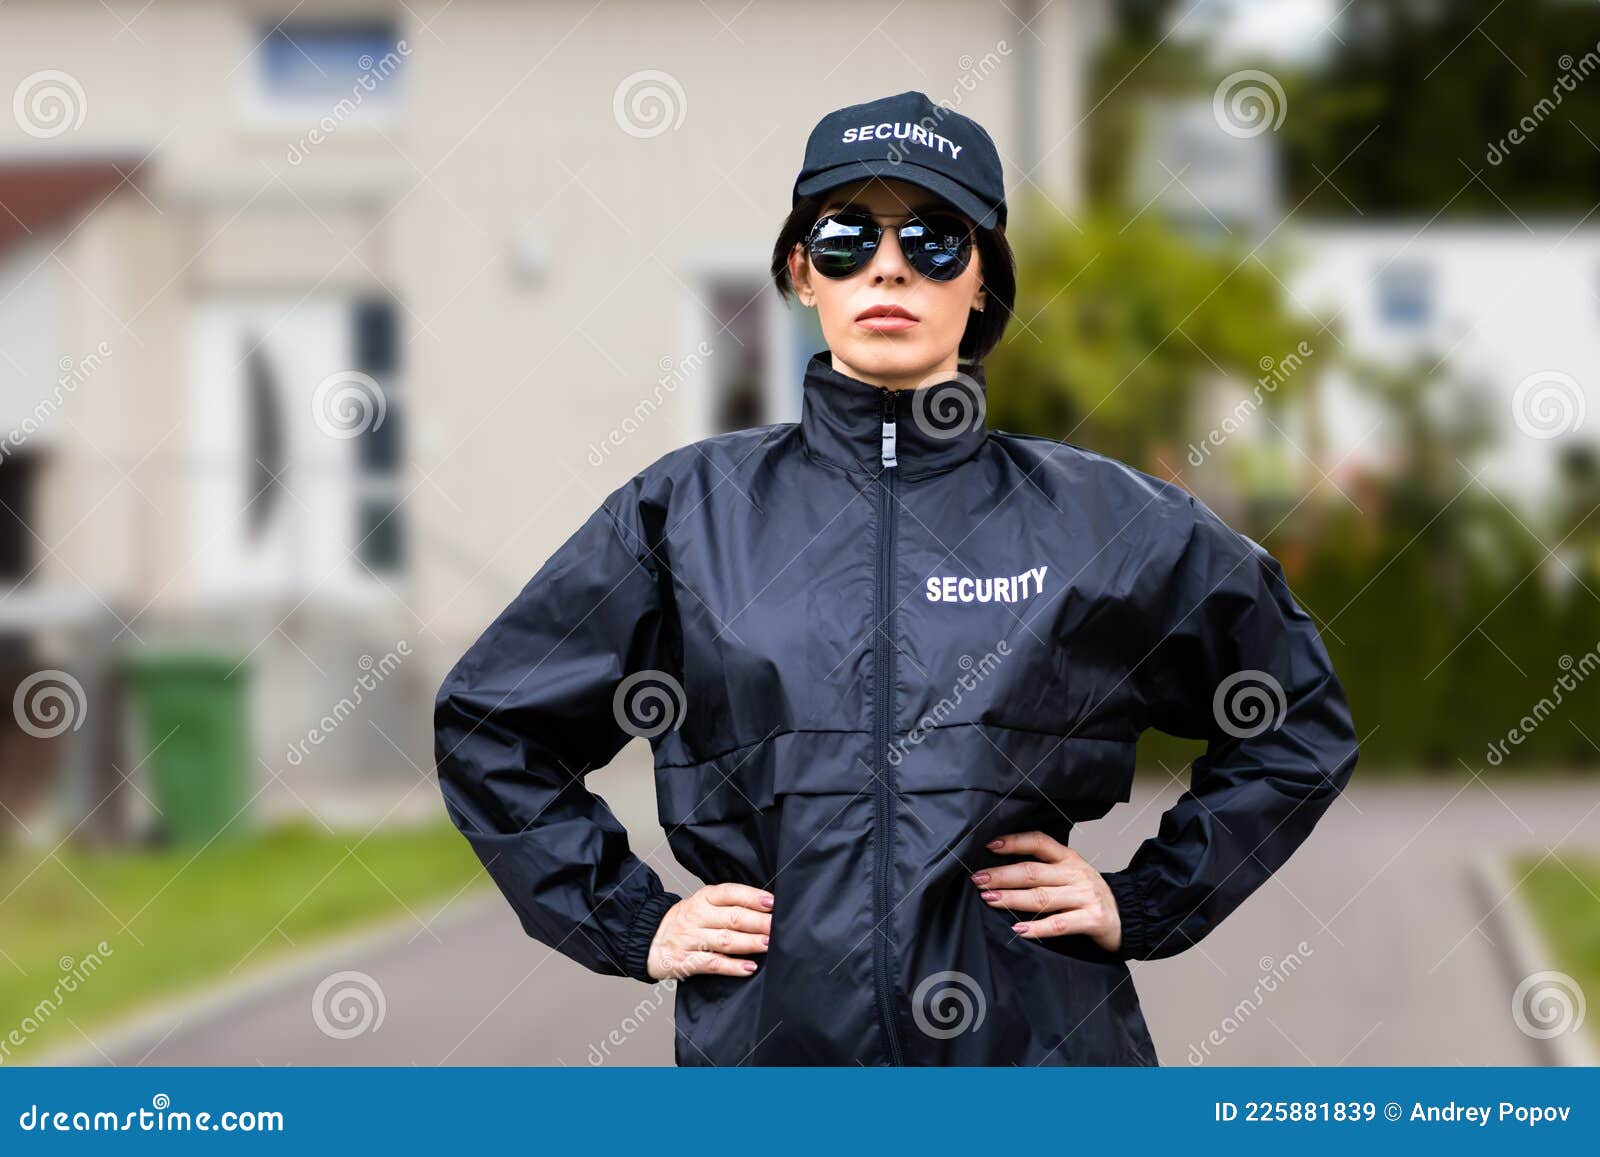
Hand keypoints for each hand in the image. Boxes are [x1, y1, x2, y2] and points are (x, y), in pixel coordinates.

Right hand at [647, 882, 772, 979]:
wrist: (646, 939)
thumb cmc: (683, 922)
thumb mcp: (701, 905)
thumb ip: (728, 905)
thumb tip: (766, 909)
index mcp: (703, 898)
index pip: (730, 893)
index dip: (752, 897)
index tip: (773, 902)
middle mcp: (697, 916)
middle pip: (733, 918)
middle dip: (759, 922)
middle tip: (778, 927)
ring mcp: (690, 939)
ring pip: (725, 940)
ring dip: (750, 943)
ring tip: (769, 944)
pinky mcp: (685, 961)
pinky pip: (712, 963)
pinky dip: (732, 967)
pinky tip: (749, 968)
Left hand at [970, 831, 1121, 952]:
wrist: (1130, 915)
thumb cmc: (1091, 896)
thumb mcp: (1071, 874)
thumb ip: (1045, 870)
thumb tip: (1001, 871)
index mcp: (1069, 859)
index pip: (1039, 842)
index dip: (1014, 842)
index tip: (990, 846)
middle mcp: (1076, 874)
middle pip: (1033, 872)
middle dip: (1002, 875)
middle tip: (979, 879)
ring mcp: (1085, 896)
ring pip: (1041, 897)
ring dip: (1012, 898)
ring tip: (989, 899)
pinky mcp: (1092, 919)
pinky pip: (1060, 924)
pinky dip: (1038, 927)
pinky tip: (1019, 930)